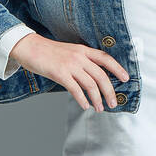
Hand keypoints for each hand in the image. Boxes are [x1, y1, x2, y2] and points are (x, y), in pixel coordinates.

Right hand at [9, 34, 129, 110]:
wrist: (30, 47)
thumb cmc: (49, 52)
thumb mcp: (70, 52)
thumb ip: (82, 61)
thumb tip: (93, 77)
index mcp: (84, 50)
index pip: (106, 58)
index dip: (117, 68)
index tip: (125, 78)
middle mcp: (80, 57)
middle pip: (101, 76)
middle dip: (109, 91)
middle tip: (113, 103)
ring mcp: (70, 65)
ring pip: (90, 84)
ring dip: (97, 99)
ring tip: (100, 108)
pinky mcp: (60, 74)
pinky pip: (75, 89)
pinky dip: (82, 99)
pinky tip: (85, 106)